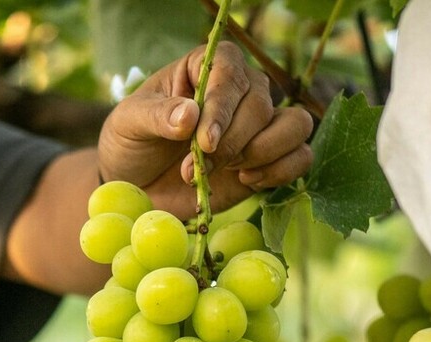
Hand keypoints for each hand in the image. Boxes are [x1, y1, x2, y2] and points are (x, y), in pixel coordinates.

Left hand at [97, 41, 312, 219]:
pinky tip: (246, 181)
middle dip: (232, 143)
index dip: (222, 106)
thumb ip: (157, 116)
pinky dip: (279, 171)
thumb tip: (189, 115)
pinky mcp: (271, 158)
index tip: (204, 141)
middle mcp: (241, 90)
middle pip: (261, 105)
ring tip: (228, 171)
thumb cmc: (133, 144)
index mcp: (206, 67)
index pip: (230, 71)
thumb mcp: (129, 124)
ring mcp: (260, 125)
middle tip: (197, 169)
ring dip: (263, 153)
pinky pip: (301, 157)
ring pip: (295, 125)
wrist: (140, 186)